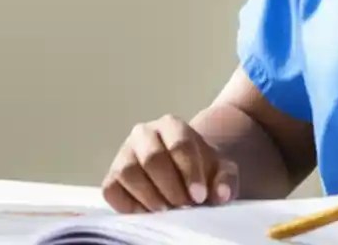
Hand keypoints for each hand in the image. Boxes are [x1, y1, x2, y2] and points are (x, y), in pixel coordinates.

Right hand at [101, 114, 238, 212]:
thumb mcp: (221, 170)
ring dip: (149, 196)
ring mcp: (124, 153)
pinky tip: (148, 212)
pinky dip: (129, 205)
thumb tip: (221, 194)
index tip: (200, 196)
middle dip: (170, 186)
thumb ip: (226, 179)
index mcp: (172, 125)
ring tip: (167, 210)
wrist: (181, 173)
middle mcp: (143, 133)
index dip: (189, 172)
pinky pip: (111, 190)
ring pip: (128, 172)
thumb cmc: (200, 169)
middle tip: (184, 205)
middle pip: (152, 158)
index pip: (179, 144)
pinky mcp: (111, 176)